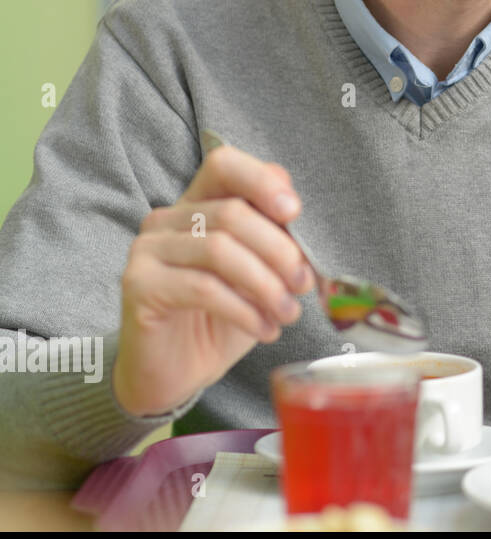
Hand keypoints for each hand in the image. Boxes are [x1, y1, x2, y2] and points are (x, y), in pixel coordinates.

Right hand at [114, 145, 313, 416]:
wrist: (175, 373)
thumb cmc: (222, 319)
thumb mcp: (259, 275)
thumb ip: (276, 241)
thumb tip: (300, 221)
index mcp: (197, 204)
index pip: (224, 165)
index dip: (261, 181)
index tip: (294, 213)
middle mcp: (166, 219)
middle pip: (233, 213)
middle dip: (280, 250)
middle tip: (304, 285)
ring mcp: (147, 250)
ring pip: (219, 249)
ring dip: (267, 284)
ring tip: (288, 313)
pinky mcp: (138, 286)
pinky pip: (202, 287)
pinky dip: (244, 309)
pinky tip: (265, 329)